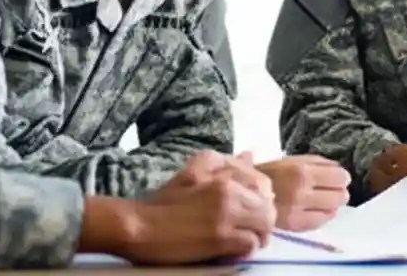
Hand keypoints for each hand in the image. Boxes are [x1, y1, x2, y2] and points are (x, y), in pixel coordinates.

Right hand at [123, 152, 277, 263]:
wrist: (138, 227)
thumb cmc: (163, 202)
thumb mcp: (192, 172)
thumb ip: (223, 163)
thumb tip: (250, 155)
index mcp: (221, 171)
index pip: (262, 181)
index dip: (261, 198)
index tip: (250, 209)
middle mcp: (228, 188)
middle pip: (268, 203)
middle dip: (263, 218)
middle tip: (251, 229)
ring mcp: (226, 213)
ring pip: (265, 223)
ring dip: (259, 234)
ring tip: (245, 240)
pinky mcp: (221, 237)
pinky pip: (252, 243)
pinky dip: (248, 249)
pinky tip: (235, 250)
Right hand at [258, 155, 351, 230]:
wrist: (246, 194)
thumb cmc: (271, 174)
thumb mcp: (293, 160)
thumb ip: (318, 162)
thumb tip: (338, 168)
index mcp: (302, 171)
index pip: (340, 176)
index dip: (341, 177)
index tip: (337, 178)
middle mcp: (302, 191)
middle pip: (340, 195)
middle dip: (338, 192)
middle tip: (331, 191)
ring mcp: (298, 210)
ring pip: (333, 210)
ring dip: (332, 205)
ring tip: (323, 201)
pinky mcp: (294, 225)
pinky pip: (320, 222)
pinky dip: (322, 216)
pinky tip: (317, 211)